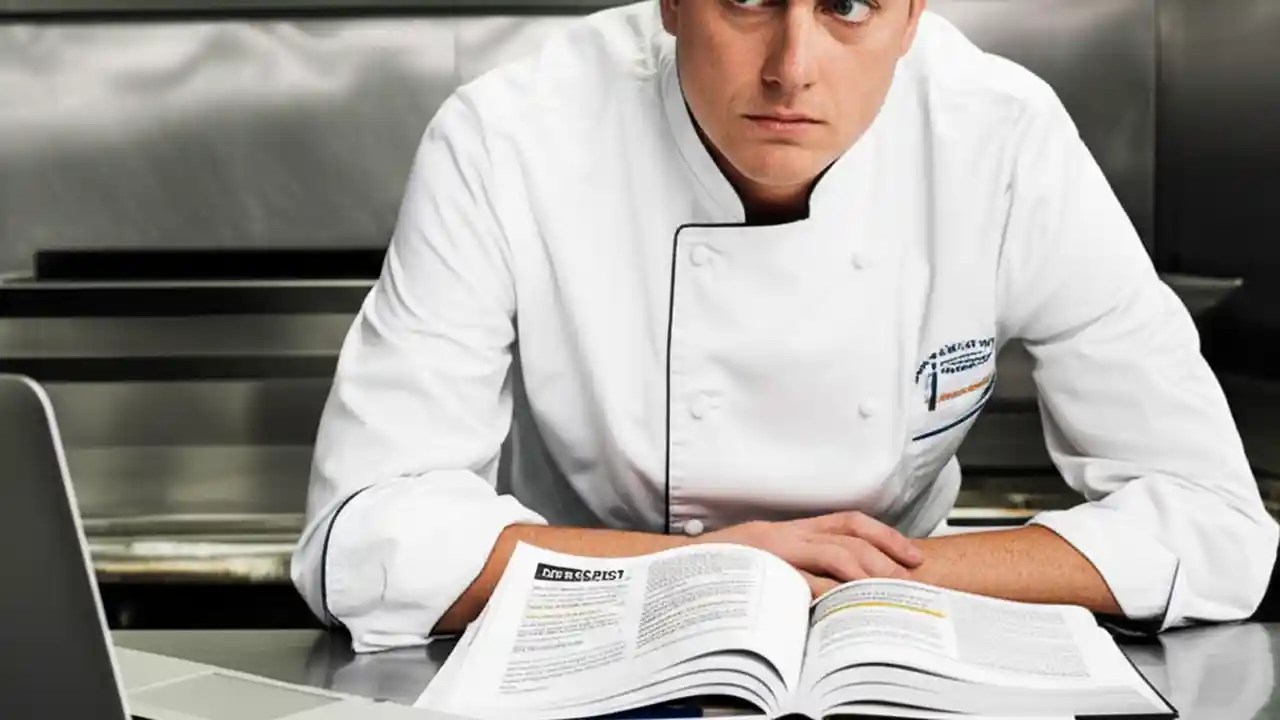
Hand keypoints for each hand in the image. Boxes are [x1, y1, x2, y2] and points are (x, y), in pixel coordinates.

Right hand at [698, 511, 924, 597]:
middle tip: (910, 577)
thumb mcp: (758, 566)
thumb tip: (831, 592)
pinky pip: (801, 578)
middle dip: (885, 554)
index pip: (845, 523)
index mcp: (785, 531)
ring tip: (887, 589)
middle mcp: (781, 534)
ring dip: (865, 570)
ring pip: (832, 551)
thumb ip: (792, 572)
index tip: (909, 555)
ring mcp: (769, 550)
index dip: (883, 536)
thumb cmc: (708, 574)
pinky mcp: (757, 568)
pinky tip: (845, 603)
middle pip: (847, 534)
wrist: (662, 570)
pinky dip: (826, 589)